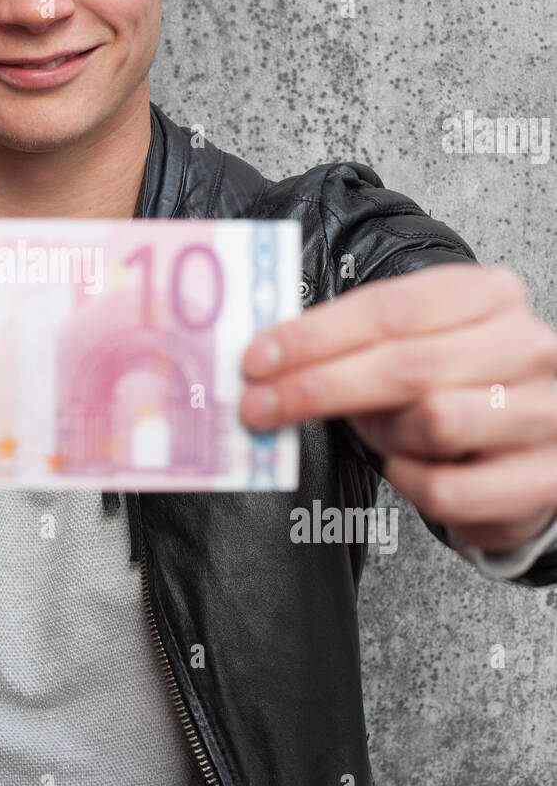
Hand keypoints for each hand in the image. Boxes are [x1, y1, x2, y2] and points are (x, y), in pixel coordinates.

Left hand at [239, 263, 556, 554]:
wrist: (534, 446)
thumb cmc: (461, 388)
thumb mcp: (412, 347)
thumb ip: (354, 345)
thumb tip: (270, 363)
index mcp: (489, 296)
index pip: (391, 308)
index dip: (316, 336)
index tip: (258, 358)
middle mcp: (527, 348)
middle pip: (406, 365)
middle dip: (318, 387)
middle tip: (260, 406)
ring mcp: (545, 413)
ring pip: (434, 422)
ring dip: (383, 434)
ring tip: (374, 432)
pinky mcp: (543, 478)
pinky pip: (449, 489)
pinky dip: (410, 482)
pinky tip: (406, 468)